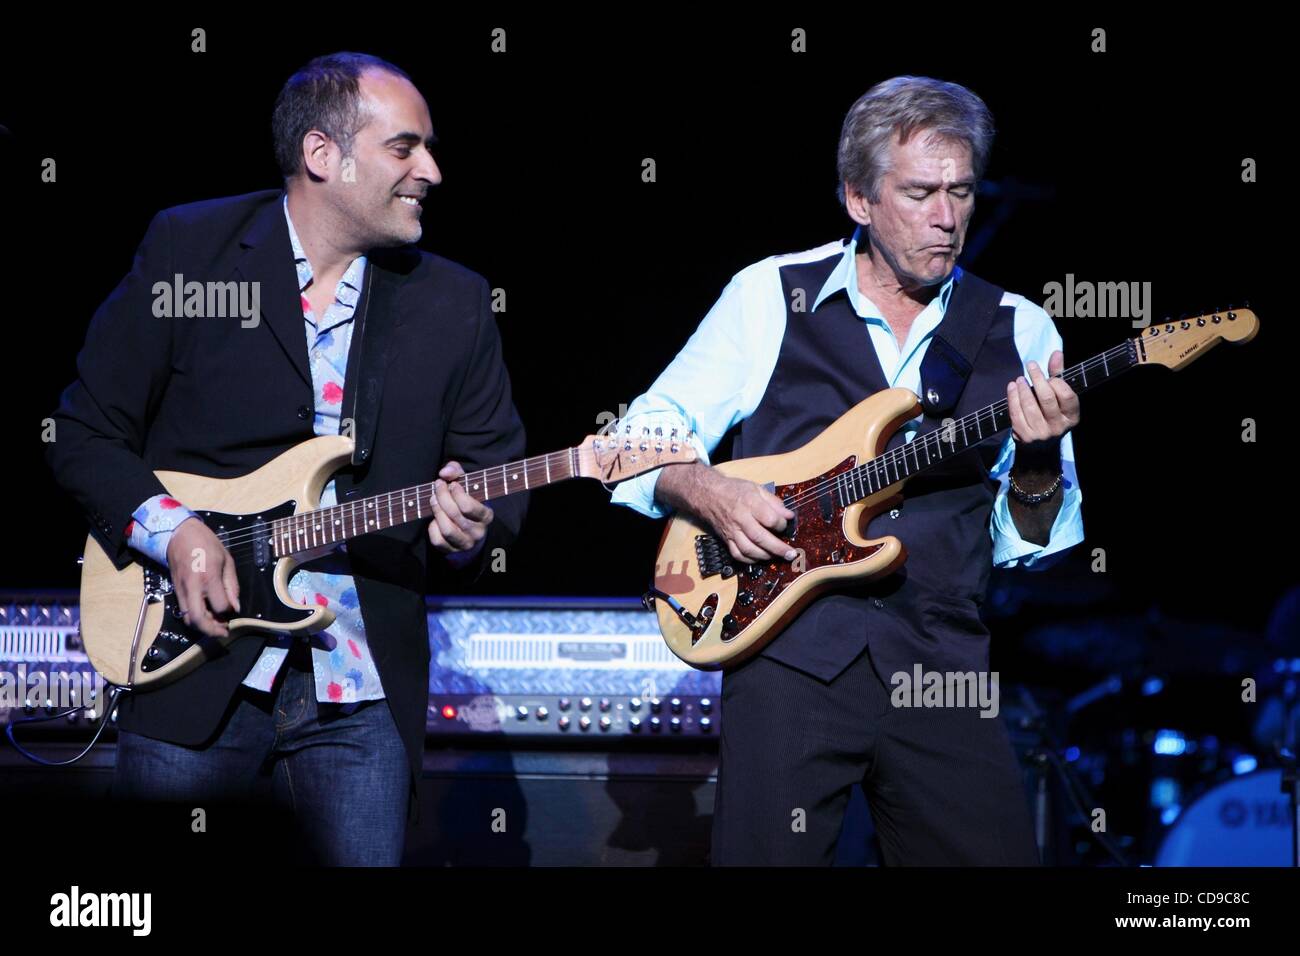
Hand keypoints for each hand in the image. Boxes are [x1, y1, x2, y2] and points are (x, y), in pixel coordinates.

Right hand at [166, 516, 240, 638]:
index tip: (234, 608)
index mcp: (208, 576)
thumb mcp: (226, 560)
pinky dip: (195, 618)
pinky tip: (206, 615)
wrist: (178, 534)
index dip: (229, 611)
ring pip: (188, 619)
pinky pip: (184, 611)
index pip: (220, 605)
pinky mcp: (175, 591)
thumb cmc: (205, 543)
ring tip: (216, 625)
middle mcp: (192, 586)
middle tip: (223, 631)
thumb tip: (235, 607)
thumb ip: (232, 585)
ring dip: (202, 627)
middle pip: (198, 619)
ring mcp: (181, 590)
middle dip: (211, 630)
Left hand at [427, 461, 493, 560]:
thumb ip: (456, 471)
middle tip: (438, 486)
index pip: (469, 507)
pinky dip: (433, 528)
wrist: (468, 527)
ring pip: (447, 529)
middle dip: (442, 497)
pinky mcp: (452, 550)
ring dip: (437, 512)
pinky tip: (434, 519)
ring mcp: (465, 543)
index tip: (451, 484)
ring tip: (433, 500)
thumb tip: (444, 473)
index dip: (456, 493)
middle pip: (455, 515)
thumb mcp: (465, 482)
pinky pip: (438, 541)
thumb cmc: (465, 499)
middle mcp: (478, 532)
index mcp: (486, 516)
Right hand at [697, 471, 797, 563]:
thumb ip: (774, 502)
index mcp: (750, 503)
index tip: (785, 525)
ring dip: (765, 556)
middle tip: (790, 554)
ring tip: (777, 557)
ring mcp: (732, 531)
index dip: (781, 525)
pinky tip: (760, 558)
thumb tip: (789, 516)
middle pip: (760, 537)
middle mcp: (740, 519)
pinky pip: (737, 555)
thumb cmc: (734, 490)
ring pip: (749, 549)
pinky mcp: (726, 539)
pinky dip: (750, 560)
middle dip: (778, 548)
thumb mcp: (756, 488)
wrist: (707, 495)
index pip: (769, 519)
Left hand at [1006, 350, 1079, 443]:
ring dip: (1023, 388)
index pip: (1067, 396)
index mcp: (1071, 417)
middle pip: (1047, 399)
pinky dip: (1012, 398)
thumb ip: (1058, 375)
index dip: (1057, 382)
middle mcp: (1058, 427)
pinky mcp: (1025, 436)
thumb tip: (1056, 353)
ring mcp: (1041, 433)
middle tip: (1031, 365)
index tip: (1049, 376)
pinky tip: (1012, 387)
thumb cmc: (1051, 414)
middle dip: (1037, 379)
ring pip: (1029, 406)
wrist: (1040, 447)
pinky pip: (1016, 413)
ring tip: (1019, 379)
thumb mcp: (1059, 397)